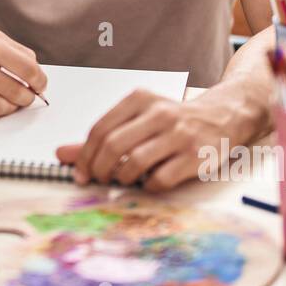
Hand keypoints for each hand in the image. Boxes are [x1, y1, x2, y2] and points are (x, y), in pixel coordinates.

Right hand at [0, 23, 47, 116]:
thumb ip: (12, 50)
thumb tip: (36, 71)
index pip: (27, 68)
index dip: (40, 80)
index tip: (40, 84)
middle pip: (17, 93)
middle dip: (27, 98)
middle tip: (26, 96)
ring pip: (0, 108)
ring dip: (10, 108)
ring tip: (9, 100)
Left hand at [56, 89, 251, 190]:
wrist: (223, 117)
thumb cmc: (174, 120)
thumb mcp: (138, 119)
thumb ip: (102, 137)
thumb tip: (62, 153)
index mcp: (140, 99)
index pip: (100, 129)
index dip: (84, 156)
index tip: (80, 172)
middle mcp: (159, 113)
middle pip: (113, 146)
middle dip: (98, 169)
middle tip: (98, 180)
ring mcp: (180, 134)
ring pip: (134, 163)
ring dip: (122, 178)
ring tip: (123, 179)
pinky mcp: (196, 156)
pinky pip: (160, 179)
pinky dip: (147, 186)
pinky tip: (149, 182)